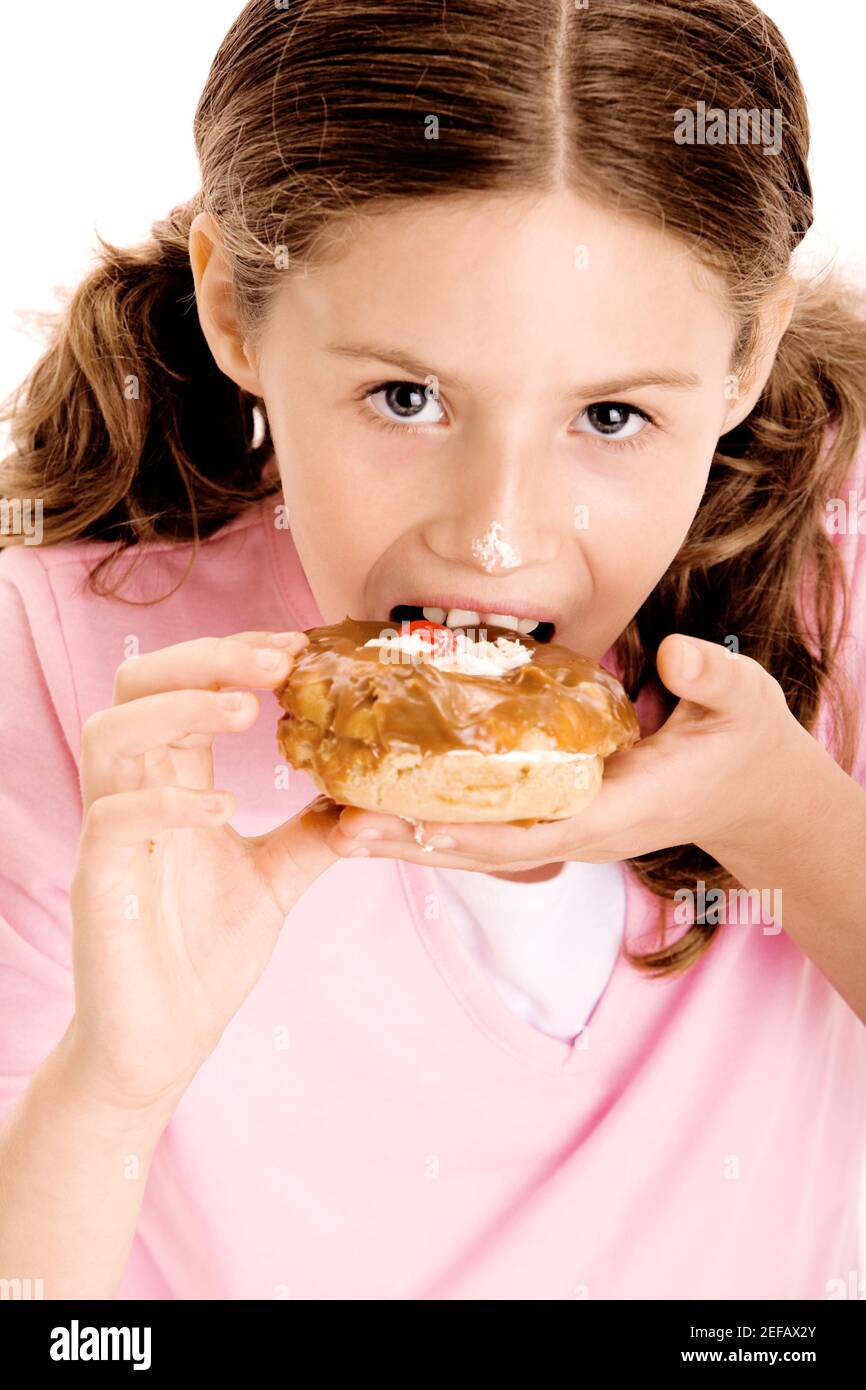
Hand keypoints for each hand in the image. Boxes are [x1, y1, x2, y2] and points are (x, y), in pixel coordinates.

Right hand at [67, 630, 342, 1112]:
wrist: (160, 1044)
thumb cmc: (203, 957)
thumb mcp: (278, 878)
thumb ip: (315, 831)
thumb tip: (372, 792)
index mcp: (172, 783)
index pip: (186, 687)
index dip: (234, 656)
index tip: (298, 648)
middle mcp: (134, 793)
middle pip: (137, 686)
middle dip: (205, 658)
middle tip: (278, 662)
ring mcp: (111, 835)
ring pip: (109, 733)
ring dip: (180, 707)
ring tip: (248, 710)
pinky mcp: (98, 883)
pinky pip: (112, 819)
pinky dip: (165, 802)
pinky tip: (222, 808)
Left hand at [326, 634, 806, 872]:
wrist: (754, 794)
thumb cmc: (744, 745)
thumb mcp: (741, 701)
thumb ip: (711, 677)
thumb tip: (674, 652)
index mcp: (615, 812)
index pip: (529, 834)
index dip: (463, 834)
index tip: (401, 824)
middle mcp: (578, 832)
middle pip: (480, 851)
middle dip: (409, 843)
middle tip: (335, 828)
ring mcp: (564, 830)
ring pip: (473, 844)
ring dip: (407, 836)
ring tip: (334, 815)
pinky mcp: (555, 817)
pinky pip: (485, 825)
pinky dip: (433, 818)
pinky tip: (384, 798)